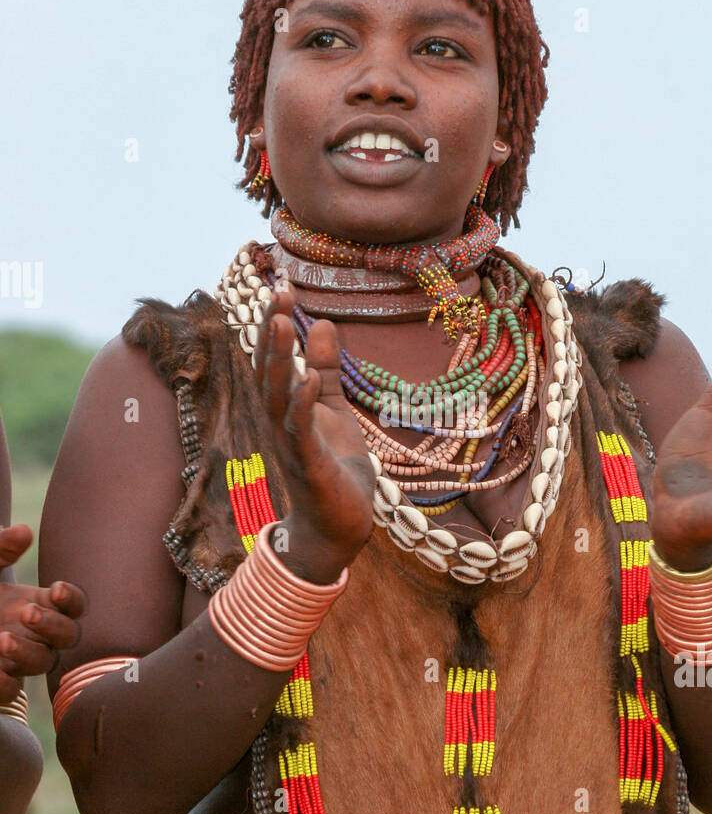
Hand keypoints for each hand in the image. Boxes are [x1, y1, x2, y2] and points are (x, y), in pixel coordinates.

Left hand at [0, 525, 86, 698]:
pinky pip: (12, 691)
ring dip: (28, 652)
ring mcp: (14, 657)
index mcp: (36, 602)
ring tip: (2, 639)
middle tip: (26, 612)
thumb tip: (24, 532)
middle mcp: (32, 632)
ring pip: (43, 662)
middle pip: (68, 636)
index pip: (73, 606)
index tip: (55, 589)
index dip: (72, 600)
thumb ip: (0, 548)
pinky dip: (7, 684)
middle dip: (53, 625)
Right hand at [252, 287, 374, 582]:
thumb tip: (323, 322)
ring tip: (283, 323)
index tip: (283, 287)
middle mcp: (281, 423)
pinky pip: (302, 432)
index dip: (276, 324)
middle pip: (269, 372)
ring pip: (278, 398)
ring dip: (278, 362)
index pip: (275, 360)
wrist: (340, 527)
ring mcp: (292, 445)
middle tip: (276, 294)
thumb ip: (326, 368)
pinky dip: (303, 405)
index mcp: (286, 408)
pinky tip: (309, 380)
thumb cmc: (334, 468)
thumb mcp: (334, 409)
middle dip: (271, 334)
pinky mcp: (310, 467)